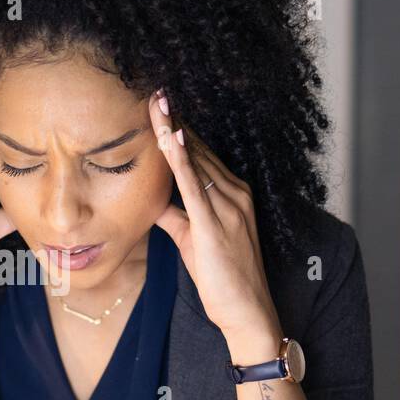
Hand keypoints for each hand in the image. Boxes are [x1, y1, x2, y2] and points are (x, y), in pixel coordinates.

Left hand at [149, 91, 282, 362]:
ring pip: (196, 159)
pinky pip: (194, 185)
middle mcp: (235, 193)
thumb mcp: (193, 240)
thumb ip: (174, 216)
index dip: (179, 127)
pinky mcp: (217, 224)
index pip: (201, 153)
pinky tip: (166, 138)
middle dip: (175, 118)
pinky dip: (180, 159)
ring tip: (154, 100)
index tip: (158, 103)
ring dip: (174, 129)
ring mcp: (229, 206)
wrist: (248, 313)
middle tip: (151, 87)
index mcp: (232, 193)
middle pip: (199, 148)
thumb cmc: (223, 279)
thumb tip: (152, 200)